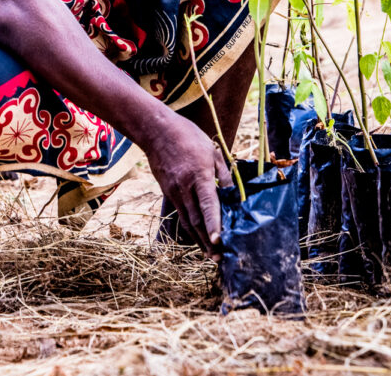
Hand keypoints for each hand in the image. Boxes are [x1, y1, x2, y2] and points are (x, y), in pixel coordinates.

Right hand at [141, 115, 233, 259]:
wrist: (156, 131)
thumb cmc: (188, 137)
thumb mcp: (212, 151)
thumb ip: (224, 175)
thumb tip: (235, 196)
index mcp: (199, 175)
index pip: (208, 205)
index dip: (213, 225)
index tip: (219, 241)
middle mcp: (184, 187)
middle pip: (196, 220)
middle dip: (208, 241)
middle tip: (219, 259)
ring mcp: (174, 191)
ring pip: (187, 221)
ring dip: (199, 240)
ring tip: (210, 255)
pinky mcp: (168, 192)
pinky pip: (181, 214)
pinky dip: (190, 228)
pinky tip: (198, 236)